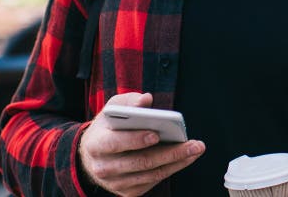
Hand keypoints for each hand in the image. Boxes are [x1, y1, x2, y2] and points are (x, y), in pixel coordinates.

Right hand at [78, 92, 205, 196]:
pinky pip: (153, 182)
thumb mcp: (111, 109)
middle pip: (141, 162)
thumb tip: (146, 99)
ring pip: (151, 174)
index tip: (156, 134)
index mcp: (96, 144)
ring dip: (177, 162)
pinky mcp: (128, 192)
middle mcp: (104, 168)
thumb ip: (128, 102)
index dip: (135, 140)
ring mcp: (116, 183)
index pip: (115, 143)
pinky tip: (185, 158)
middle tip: (193, 144)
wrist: (92, 156)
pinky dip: (171, 169)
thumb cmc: (106, 128)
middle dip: (170, 152)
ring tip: (195, 149)